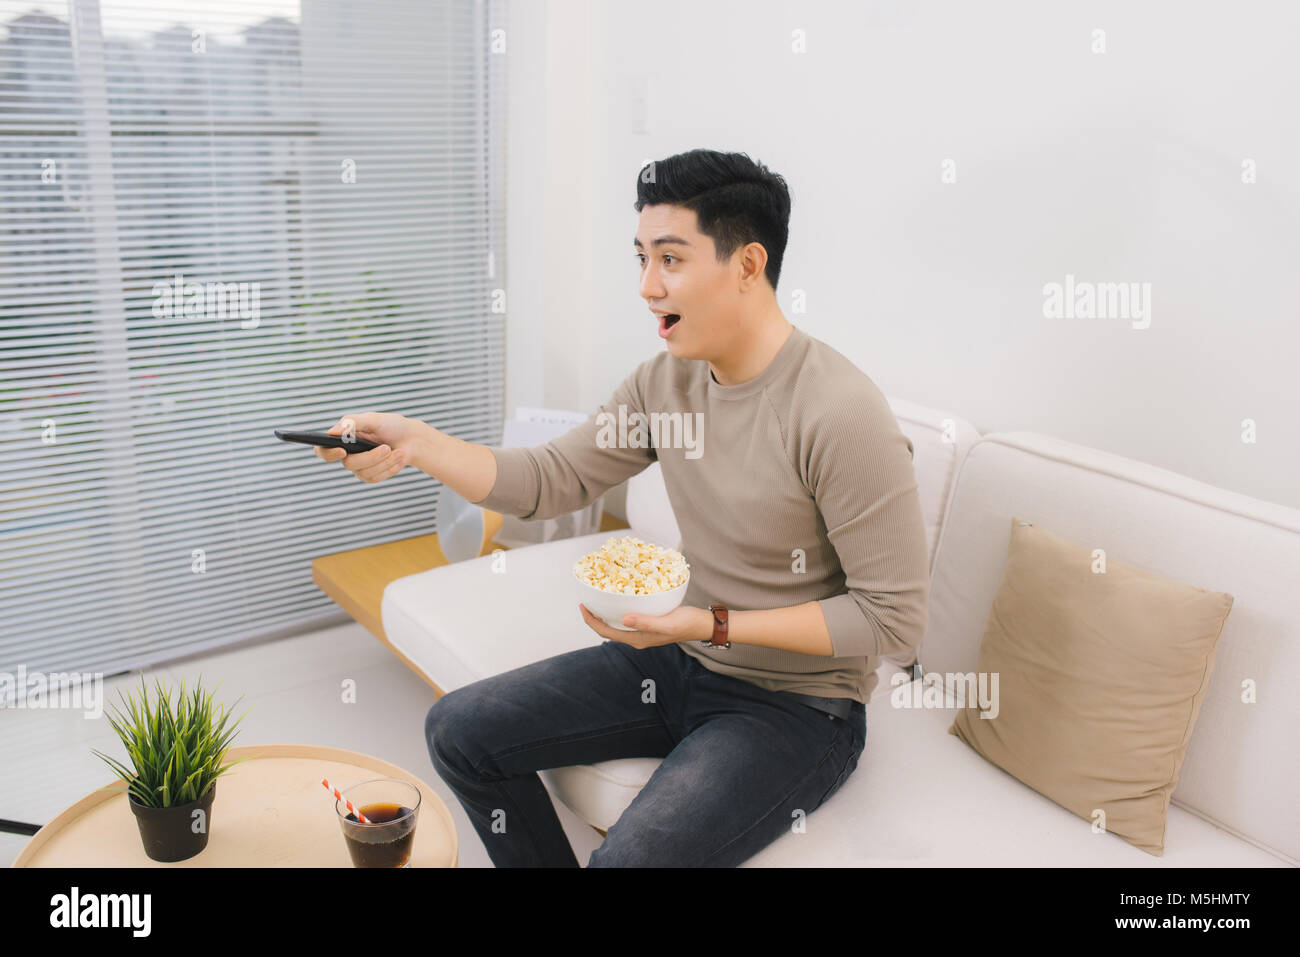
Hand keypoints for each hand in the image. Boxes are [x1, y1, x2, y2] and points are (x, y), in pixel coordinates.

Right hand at [314, 412, 420, 483]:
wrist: (411, 439)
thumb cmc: (390, 426)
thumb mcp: (372, 419)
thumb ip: (352, 422)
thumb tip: (332, 432)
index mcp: (342, 438)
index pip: (323, 450)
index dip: (328, 453)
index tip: (342, 451)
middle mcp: (347, 454)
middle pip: (349, 464)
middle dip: (370, 457)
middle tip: (386, 448)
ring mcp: (358, 467)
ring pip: (364, 472)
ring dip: (384, 461)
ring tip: (398, 451)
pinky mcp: (370, 475)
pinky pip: (375, 477)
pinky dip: (390, 467)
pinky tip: (398, 457)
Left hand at [578, 603, 712, 649]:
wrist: (702, 625)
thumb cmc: (686, 623)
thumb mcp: (666, 622)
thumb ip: (645, 622)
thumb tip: (624, 619)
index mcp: (638, 639)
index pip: (607, 632)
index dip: (592, 621)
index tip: (583, 606)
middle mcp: (637, 637)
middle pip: (608, 630)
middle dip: (594, 617)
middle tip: (586, 600)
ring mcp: (643, 632)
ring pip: (616, 625)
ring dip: (605, 614)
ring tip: (598, 599)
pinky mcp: (649, 624)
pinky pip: (627, 619)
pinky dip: (618, 610)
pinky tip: (619, 599)